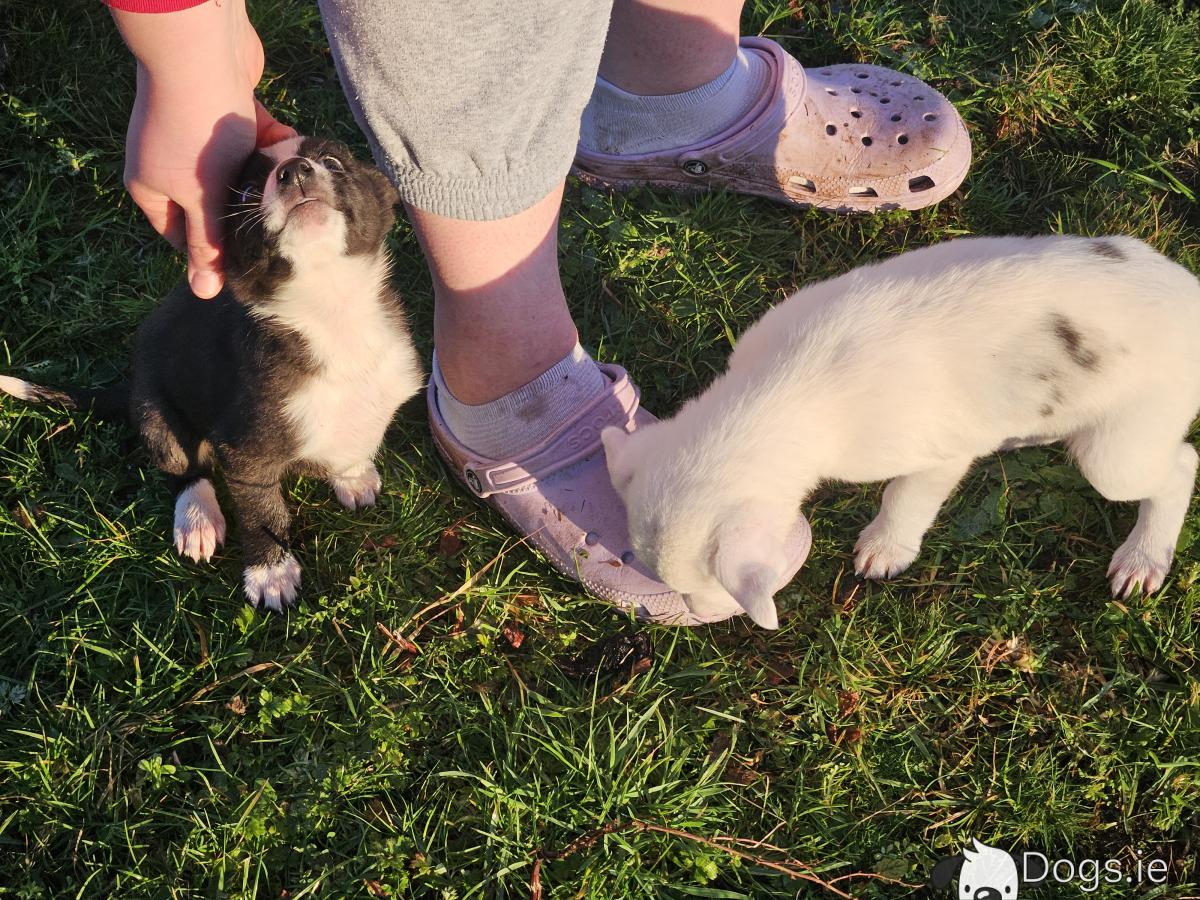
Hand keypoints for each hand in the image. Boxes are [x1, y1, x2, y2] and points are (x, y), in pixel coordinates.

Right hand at [114, 3, 295, 297]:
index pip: (184, 236)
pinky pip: (253, 137)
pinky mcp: (227, 109)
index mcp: (151, 187)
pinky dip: (272, 142)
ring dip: (265, 176)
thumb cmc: (198, 131)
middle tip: (278, 223)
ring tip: (290, 185)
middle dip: (248, 210)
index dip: (216, 251)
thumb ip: (209, 245)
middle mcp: (169, 162)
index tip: (253, 262)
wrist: (204, 51)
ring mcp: (198, 134)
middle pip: (215, 204)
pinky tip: (293, 147)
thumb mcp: (201, 199)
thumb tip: (204, 294)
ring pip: (240, 171)